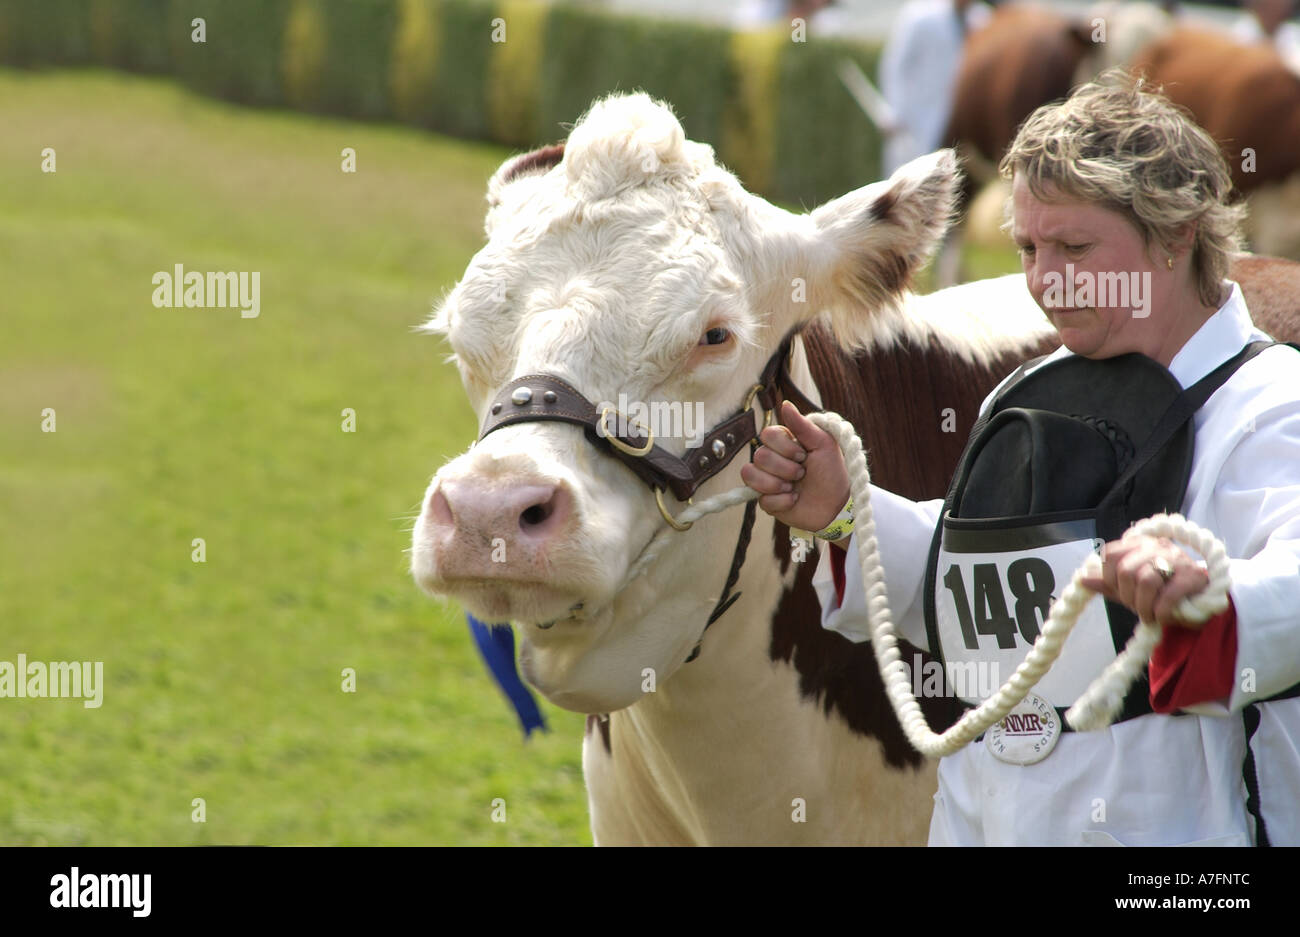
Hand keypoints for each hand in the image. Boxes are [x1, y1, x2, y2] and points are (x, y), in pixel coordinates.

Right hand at [740, 400, 850, 534]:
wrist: (837, 505)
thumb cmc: (832, 472)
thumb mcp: (823, 444)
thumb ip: (802, 425)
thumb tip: (784, 403)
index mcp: (784, 443)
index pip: (766, 435)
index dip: (784, 447)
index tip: (804, 455)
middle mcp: (772, 460)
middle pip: (759, 456)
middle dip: (785, 468)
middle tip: (802, 473)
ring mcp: (767, 481)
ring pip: (751, 475)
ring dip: (778, 484)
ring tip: (794, 488)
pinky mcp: (767, 502)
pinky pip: (761, 499)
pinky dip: (782, 501)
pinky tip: (794, 500)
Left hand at [1079, 534, 1210, 628]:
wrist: (1202, 599)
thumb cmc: (1162, 591)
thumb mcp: (1131, 588)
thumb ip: (1108, 583)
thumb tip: (1083, 579)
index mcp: (1138, 544)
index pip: (1110, 555)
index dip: (1110, 578)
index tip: (1121, 592)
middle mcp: (1157, 546)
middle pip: (1126, 570)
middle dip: (1127, 596)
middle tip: (1138, 607)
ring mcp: (1177, 559)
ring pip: (1145, 581)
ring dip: (1143, 605)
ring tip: (1149, 614)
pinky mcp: (1193, 576)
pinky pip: (1167, 595)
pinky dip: (1160, 611)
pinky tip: (1161, 617)